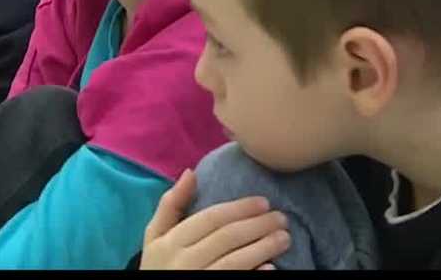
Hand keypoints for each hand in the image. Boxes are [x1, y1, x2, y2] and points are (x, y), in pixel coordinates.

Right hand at [140, 169, 290, 269]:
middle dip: (258, 225)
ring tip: (284, 239)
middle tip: (282, 219)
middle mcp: (183, 262)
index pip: (210, 219)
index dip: (239, 208)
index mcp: (170, 242)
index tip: (264, 202)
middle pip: (226, 238)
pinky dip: (254, 275)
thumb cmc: (160, 264)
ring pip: (234, 262)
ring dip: (263, 248)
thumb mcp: (156, 237)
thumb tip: (190, 172)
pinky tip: (271, 268)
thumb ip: (170, 205)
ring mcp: (198, 279)